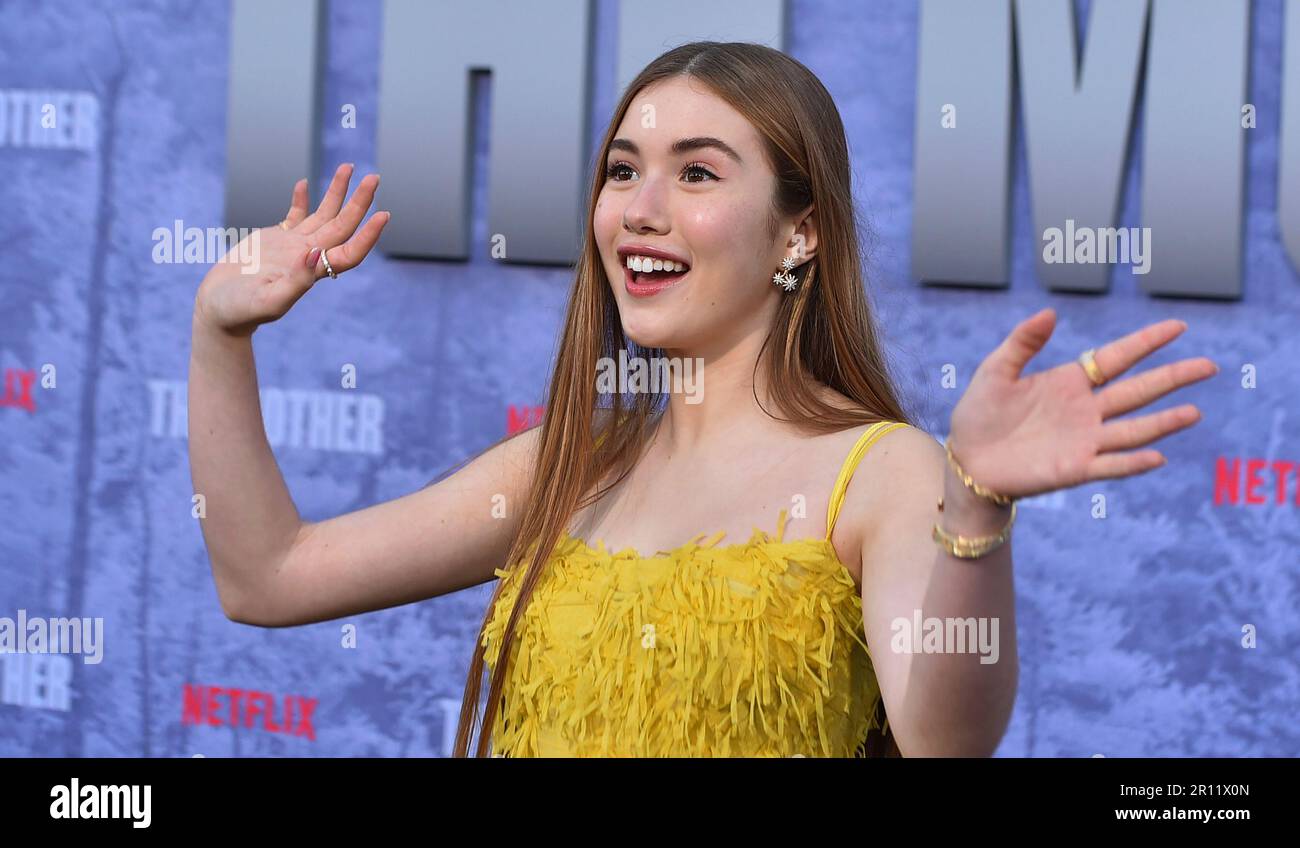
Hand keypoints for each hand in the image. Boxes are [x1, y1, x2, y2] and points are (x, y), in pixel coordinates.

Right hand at [194, 163, 389, 336]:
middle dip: (359, 202)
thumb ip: (295, 281)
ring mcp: (293, 246)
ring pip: (323, 215)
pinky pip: (294, 215)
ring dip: (337, 192)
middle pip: (343, 226)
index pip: (350, 252)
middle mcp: (309, 256)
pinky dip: (300, 199)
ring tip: (348, 167)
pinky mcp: (275, 239)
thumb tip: (314, 256)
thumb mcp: (268, 301)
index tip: (383, 215)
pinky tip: (305, 183)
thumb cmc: (241, 311)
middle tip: (374, 177)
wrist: (219, 308)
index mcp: (313, 273)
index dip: (368, 236)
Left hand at [947, 308, 1217, 499]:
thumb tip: (1050, 313)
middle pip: (1138, 391)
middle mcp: (1086, 410)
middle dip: (1173, 378)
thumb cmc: (979, 414)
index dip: (1147, 342)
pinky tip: (1157, 456)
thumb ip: (1022, 343)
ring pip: (1133, 429)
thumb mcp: (996, 371)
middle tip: (1209, 365)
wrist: (966, 461)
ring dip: (1163, 423)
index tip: (1178, 327)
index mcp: (1070, 382)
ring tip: (1194, 412)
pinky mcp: (1074, 469)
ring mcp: (1084, 441)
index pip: (1117, 358)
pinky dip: (1132, 463)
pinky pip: (1110, 465)